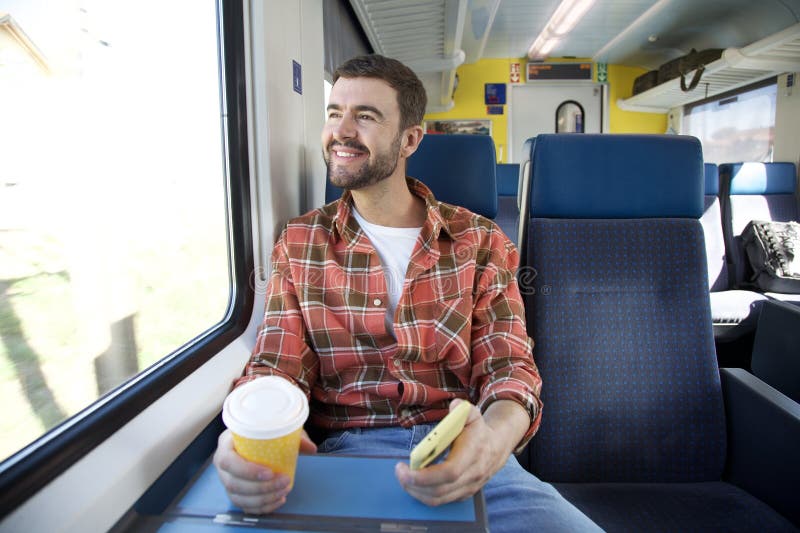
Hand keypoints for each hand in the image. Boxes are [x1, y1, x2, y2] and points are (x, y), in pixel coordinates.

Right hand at [213, 428, 316, 513]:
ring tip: (283, 491)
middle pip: (234, 484)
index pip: (227, 461)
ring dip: (263, 498)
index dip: (247, 471)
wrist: (256, 438)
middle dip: (261, 488)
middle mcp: (223, 465)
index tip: (269, 472)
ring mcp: (227, 480)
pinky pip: (245, 506)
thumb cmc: (261, 432)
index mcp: (226, 444)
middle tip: (284, 481)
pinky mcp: (235, 492)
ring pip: (239, 498)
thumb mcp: (277, 427)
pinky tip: (277, 500)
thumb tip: (311, 448)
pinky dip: (262, 507)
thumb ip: (294, 436)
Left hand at [394, 399, 526, 505]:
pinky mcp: (464, 494)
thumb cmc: (478, 431)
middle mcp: (472, 475)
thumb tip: (455, 406)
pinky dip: (424, 495)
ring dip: (416, 491)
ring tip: (404, 477)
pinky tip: (415, 483)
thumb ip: (463, 409)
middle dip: (414, 484)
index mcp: (473, 454)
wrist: (496, 447)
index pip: (449, 472)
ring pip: (438, 499)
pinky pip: (441, 501)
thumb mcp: (472, 414)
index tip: (405, 469)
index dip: (425, 475)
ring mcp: (469, 488)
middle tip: (399, 471)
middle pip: (439, 490)